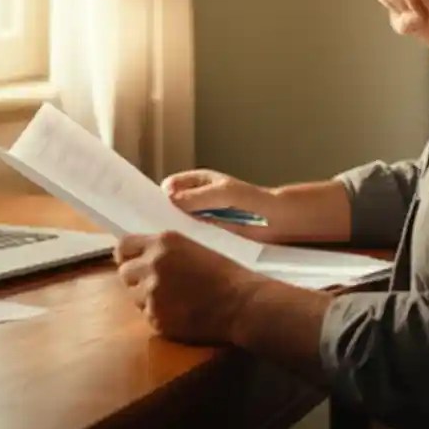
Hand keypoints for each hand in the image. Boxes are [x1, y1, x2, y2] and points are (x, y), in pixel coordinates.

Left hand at [114, 231, 264, 343]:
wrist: (242, 303)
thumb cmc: (226, 274)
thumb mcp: (192, 248)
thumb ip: (165, 251)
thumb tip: (142, 256)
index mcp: (163, 242)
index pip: (123, 246)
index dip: (127, 256)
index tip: (133, 262)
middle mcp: (152, 265)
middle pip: (124, 273)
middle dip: (136, 279)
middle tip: (156, 285)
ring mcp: (152, 294)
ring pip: (134, 297)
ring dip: (147, 299)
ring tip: (173, 300)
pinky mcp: (156, 319)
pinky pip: (147, 316)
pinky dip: (159, 316)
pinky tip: (181, 314)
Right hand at [161, 169, 281, 240]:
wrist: (274, 219)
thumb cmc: (252, 200)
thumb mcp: (223, 194)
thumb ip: (197, 196)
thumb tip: (170, 199)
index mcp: (198, 180)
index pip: (169, 186)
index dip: (160, 197)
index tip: (154, 211)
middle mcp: (197, 196)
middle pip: (171, 205)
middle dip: (165, 215)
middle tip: (160, 230)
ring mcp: (202, 215)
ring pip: (180, 221)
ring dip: (176, 229)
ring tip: (170, 241)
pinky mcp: (208, 231)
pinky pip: (192, 235)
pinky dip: (187, 240)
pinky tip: (184, 247)